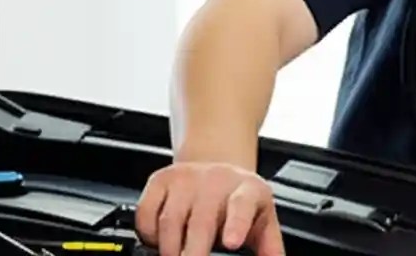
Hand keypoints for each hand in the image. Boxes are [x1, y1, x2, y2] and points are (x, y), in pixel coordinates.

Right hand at [135, 161, 284, 255]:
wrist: (216, 167)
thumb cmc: (239, 201)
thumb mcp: (261, 220)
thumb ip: (269, 247)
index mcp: (249, 192)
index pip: (243, 206)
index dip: (237, 225)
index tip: (232, 243)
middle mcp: (217, 181)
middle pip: (201, 223)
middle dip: (192, 252)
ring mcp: (187, 178)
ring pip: (170, 222)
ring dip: (169, 249)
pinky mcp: (161, 180)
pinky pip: (146, 215)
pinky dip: (149, 235)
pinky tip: (161, 240)